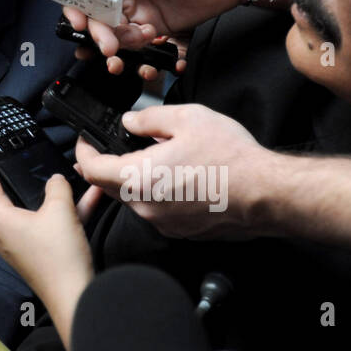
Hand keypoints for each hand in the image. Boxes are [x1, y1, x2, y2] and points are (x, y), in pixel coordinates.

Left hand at [0, 138, 98, 322]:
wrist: (75, 297)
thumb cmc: (60, 256)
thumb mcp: (61, 210)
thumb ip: (56, 186)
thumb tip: (55, 181)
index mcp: (0, 218)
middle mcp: (3, 231)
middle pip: (7, 193)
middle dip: (17, 174)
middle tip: (8, 152)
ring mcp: (18, 243)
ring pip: (33, 208)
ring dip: (53, 194)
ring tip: (68, 175)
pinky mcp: (35, 252)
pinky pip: (46, 223)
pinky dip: (64, 212)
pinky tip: (88, 197)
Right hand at [62, 0, 249, 70]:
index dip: (77, 6)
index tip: (78, 23)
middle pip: (97, 16)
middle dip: (100, 33)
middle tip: (109, 46)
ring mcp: (139, 8)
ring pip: (116, 33)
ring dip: (121, 44)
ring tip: (140, 41)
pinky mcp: (155, 25)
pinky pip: (137, 43)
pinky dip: (140, 50)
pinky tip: (153, 44)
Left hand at [73, 104, 275, 239]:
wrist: (267, 193)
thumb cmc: (230, 157)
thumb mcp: (186, 118)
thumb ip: (149, 119)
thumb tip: (129, 123)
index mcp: (139, 177)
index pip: (92, 170)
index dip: (83, 152)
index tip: (84, 141)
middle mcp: (146, 206)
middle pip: (110, 187)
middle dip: (105, 167)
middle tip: (110, 148)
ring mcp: (164, 223)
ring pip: (135, 200)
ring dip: (133, 181)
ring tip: (150, 159)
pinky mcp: (182, 231)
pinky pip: (157, 211)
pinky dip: (155, 195)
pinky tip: (173, 179)